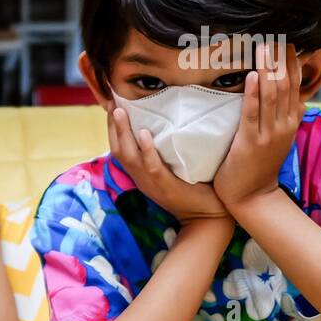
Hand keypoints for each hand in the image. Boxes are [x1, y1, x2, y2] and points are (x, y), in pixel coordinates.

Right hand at [108, 106, 227, 222]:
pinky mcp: (167, 186)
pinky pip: (152, 166)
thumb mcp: (174, 170)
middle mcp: (141, 178)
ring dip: (122, 132)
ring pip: (129, 156)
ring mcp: (152, 183)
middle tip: (111, 102)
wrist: (208, 218)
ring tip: (119, 111)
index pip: (118, 149)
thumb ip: (168, 151)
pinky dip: (146, 150)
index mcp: (140, 174)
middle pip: (117, 150)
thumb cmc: (197, 190)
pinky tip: (144, 133)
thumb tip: (170, 124)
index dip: (112, 128)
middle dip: (112, 126)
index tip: (111, 105)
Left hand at [214, 42, 303, 208]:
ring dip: (267, 68)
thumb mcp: (275, 136)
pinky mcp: (251, 142)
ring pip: (272, 94)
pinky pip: (252, 114)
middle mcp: (284, 123)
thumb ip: (280, 115)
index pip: (294, 83)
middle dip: (280, 58)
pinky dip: (253, 94)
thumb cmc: (257, 165)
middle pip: (285, 83)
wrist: (252, 197)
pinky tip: (251, 76)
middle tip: (274, 33)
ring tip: (263, 47)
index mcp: (290, 120)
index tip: (285, 38)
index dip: (291, 60)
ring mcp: (270, 133)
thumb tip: (287, 95)